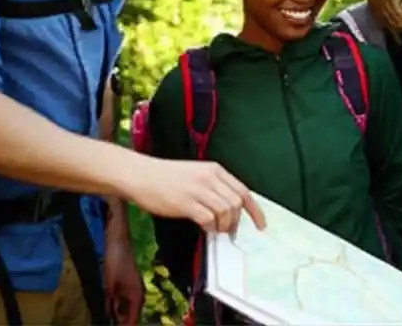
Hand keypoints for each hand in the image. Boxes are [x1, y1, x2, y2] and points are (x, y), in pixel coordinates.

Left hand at [103, 229, 143, 325]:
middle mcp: (138, 293)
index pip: (134, 318)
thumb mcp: (110, 286)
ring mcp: (133, 287)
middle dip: (124, 321)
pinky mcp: (127, 283)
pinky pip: (124, 299)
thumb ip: (112, 304)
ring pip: (128, 307)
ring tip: (111, 321)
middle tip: (113, 325)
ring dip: (121, 314)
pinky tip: (110, 309)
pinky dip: (118, 305)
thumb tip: (113, 319)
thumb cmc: (115, 263)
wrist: (118, 242)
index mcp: (136, 295)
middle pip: (132, 314)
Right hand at [121, 156, 265, 234]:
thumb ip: (213, 187)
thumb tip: (229, 210)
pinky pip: (207, 218)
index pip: (243, 191)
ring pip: (225, 211)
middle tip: (229, 231)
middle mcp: (209, 177)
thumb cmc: (165, 177)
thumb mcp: (196, 174)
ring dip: (224, 225)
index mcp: (215, 170)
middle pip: (236, 203)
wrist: (140, 174)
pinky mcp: (184, 202)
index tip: (261, 224)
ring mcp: (197, 189)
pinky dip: (210, 227)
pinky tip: (204, 228)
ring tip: (216, 230)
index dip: (255, 210)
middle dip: (237, 221)